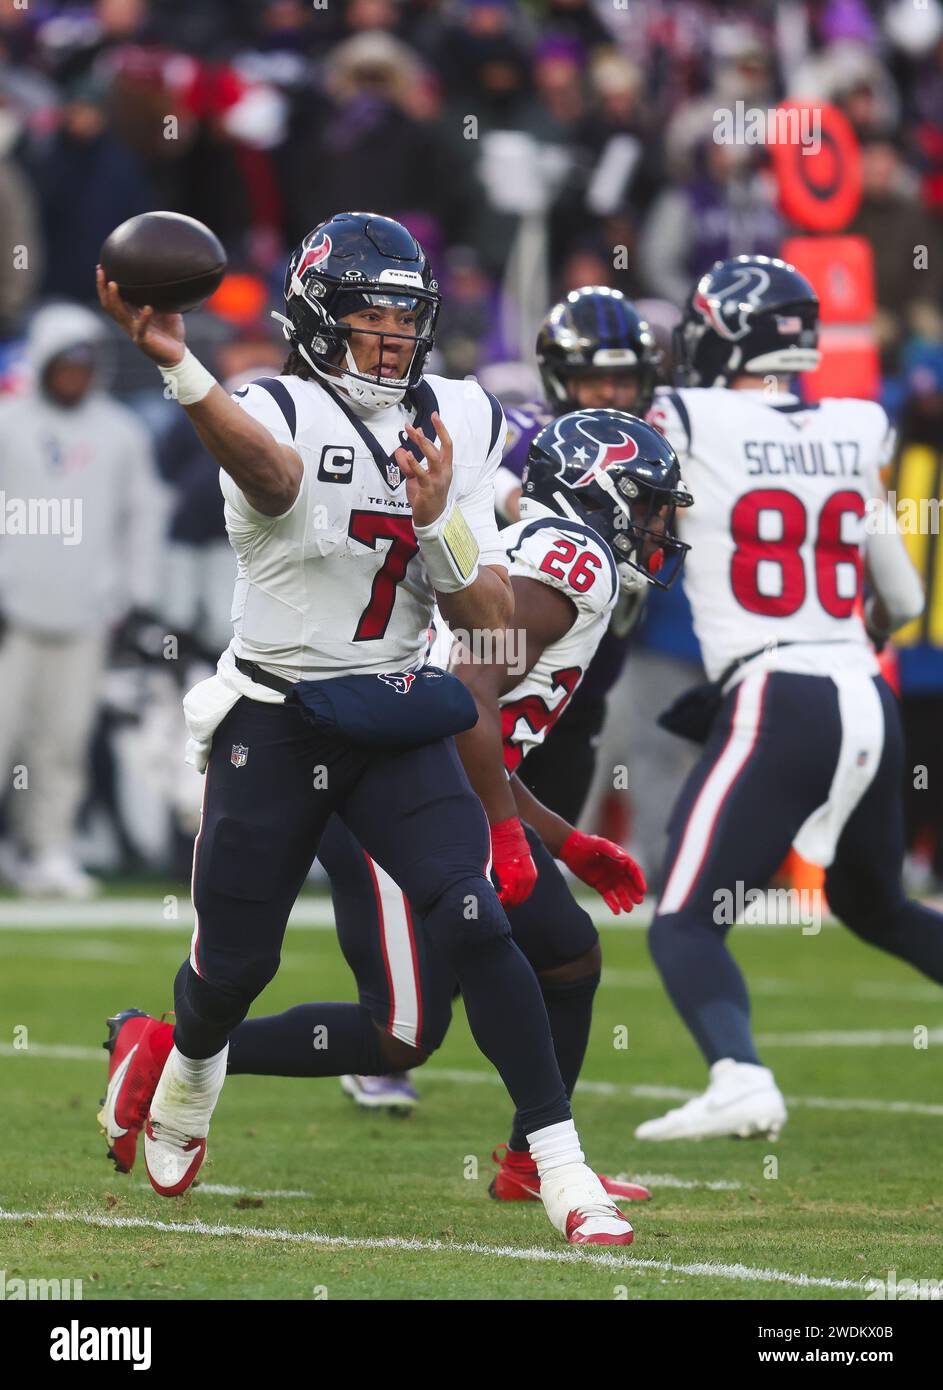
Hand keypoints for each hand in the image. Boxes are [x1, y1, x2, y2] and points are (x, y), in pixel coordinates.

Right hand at [95, 266, 184, 366]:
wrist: (177, 354)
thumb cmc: (170, 331)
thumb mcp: (165, 310)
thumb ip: (160, 296)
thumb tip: (163, 276)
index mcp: (131, 315)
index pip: (113, 298)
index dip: (105, 285)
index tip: (101, 268)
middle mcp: (128, 322)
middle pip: (109, 304)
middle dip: (102, 287)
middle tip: (101, 271)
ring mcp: (134, 331)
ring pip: (118, 313)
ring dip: (114, 298)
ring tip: (113, 284)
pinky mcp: (143, 340)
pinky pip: (141, 328)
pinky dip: (144, 317)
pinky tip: (148, 307)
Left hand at [395, 410, 452, 528]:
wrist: (430, 518)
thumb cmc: (425, 497)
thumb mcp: (415, 478)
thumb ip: (408, 464)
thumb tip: (400, 450)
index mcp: (445, 467)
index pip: (446, 444)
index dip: (441, 429)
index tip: (435, 415)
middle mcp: (445, 471)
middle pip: (443, 447)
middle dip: (432, 433)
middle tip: (416, 425)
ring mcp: (438, 480)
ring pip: (434, 457)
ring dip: (424, 444)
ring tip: (414, 433)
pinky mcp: (429, 489)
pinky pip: (422, 473)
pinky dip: (414, 463)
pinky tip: (408, 454)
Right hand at [491, 816, 537, 907]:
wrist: (506, 827)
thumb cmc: (507, 840)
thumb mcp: (516, 857)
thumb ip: (515, 869)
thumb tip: (508, 878)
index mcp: (530, 871)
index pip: (525, 893)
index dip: (516, 900)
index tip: (508, 903)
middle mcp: (528, 875)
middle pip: (521, 897)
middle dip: (512, 903)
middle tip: (501, 907)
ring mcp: (520, 874)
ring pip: (515, 897)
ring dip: (506, 903)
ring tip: (498, 904)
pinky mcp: (510, 872)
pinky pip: (507, 892)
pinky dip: (502, 898)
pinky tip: (496, 898)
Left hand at [560, 830, 646, 914]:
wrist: (571, 850)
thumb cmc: (587, 844)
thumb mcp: (599, 844)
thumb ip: (611, 850)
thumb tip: (623, 857)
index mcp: (621, 860)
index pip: (634, 871)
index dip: (639, 881)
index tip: (643, 890)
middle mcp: (618, 871)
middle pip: (630, 884)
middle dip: (635, 893)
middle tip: (638, 901)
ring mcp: (610, 880)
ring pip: (620, 893)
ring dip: (625, 901)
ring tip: (628, 909)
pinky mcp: (600, 886)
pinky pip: (608, 897)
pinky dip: (613, 904)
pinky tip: (617, 912)